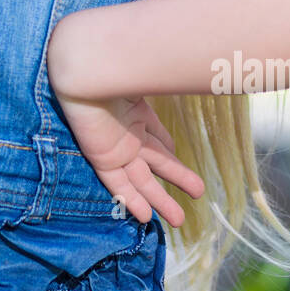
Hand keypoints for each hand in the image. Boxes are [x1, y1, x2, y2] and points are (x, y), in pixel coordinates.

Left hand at [47, 14, 204, 226]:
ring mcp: (116, 147)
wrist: (89, 70)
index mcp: (139, 112)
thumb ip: (173, 80)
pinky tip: (145, 216)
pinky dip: (131, 201)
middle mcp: (128, 132)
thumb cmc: (120, 69)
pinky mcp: (102, 158)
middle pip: (156, 162)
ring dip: (159, 200)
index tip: (178, 155)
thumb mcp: (153, 78)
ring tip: (179, 220)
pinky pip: (118, 185)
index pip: (158, 137)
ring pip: (141, 180)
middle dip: (177, 179)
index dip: (170, 149)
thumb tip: (200, 70)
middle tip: (199, 193)